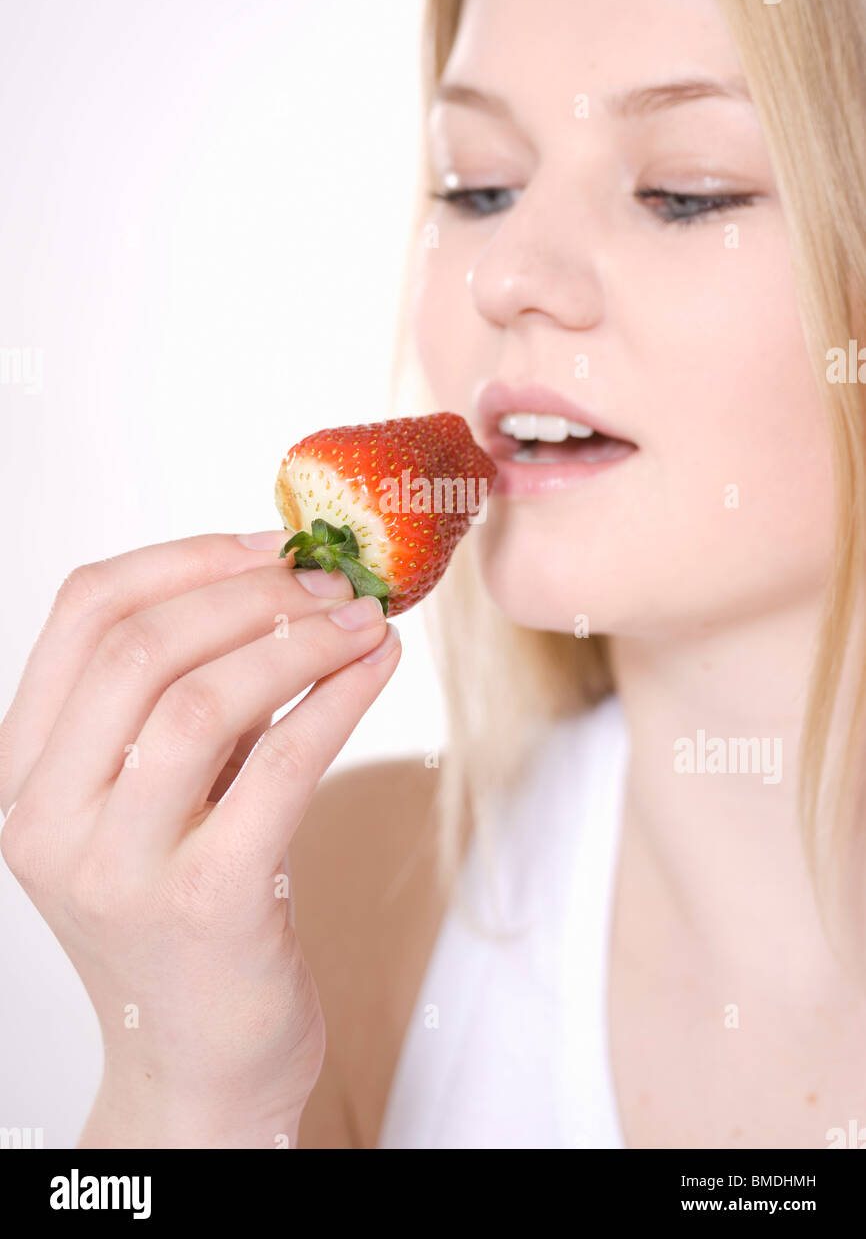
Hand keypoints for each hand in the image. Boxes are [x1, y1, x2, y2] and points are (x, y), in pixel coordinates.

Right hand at [0, 530, 399, 1146]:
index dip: (184, 556)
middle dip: (252, 593)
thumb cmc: (185, 907)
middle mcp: (48, 816)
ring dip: (299, 640)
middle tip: (334, 580)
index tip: (270, 541)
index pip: (83, 612)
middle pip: (139, 647)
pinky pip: (278, 764)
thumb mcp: (157, 793)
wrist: (200, 1058)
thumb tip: (282, 577)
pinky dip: (336, 698)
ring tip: (366, 620)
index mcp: (24, 770)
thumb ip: (187, 694)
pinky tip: (377, 671)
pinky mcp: (203, 904)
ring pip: (199, 699)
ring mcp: (117, 867)